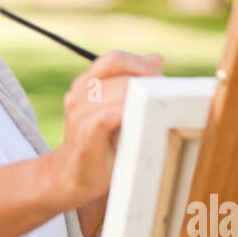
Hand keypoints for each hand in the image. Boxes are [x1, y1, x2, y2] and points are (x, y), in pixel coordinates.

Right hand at [50, 51, 163, 209]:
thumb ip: (131, 84)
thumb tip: (156, 59)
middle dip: (148, 83)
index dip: (141, 65)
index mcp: (85, 84)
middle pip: (122, 73)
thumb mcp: (116, 108)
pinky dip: (131, 115)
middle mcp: (79, 94)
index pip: (115, 59)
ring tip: (157, 113)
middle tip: (165, 99)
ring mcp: (80, 112)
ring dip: (145, 100)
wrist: (73, 177)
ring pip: (121, 91)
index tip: (160, 79)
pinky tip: (143, 124)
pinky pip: (112, 114)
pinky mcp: (86, 131)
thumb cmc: (100, 144)